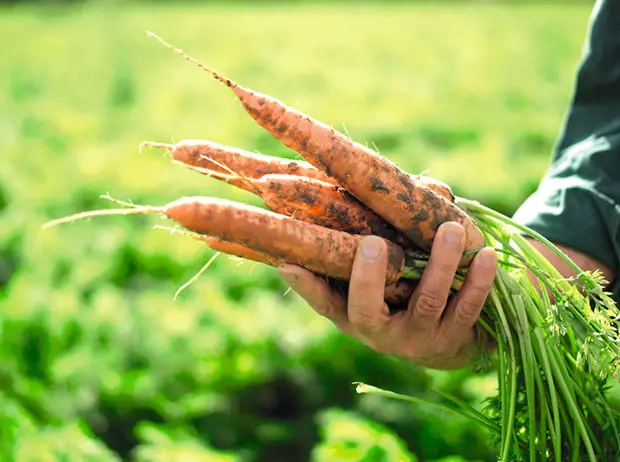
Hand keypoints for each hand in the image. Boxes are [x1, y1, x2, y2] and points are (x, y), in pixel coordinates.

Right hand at [277, 222, 497, 369]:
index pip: (323, 301)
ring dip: (439, 265)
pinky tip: (488, 256)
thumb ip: (381, 231)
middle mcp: (377, 332)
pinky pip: (466, 310)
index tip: (288, 263)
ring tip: (452, 230)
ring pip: (425, 303)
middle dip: (368, 277)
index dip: (306, 286)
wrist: (444, 343)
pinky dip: (477, 282)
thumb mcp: (384, 273)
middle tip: (371, 242)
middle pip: (365, 309)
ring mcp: (414, 339)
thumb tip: (395, 183)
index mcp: (352, 313)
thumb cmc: (403, 291)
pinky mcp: (452, 340)